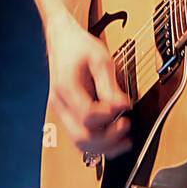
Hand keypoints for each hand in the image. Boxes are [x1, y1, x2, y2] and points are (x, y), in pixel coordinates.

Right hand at [45, 14, 132, 157]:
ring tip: (125, 141)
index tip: (126, 108)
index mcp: (66, 88)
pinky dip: (97, 144)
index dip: (109, 116)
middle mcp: (60, 104)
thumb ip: (110, 85)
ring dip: (104, 148)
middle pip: (81, 137)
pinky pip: (79, 138)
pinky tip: (113, 139)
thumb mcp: (100, 59)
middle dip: (108, 139)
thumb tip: (123, 107)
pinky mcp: (66, 115)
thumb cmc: (79, 47)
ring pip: (79, 144)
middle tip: (127, 127)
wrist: (62, 40)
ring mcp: (61, 112)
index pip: (88, 115)